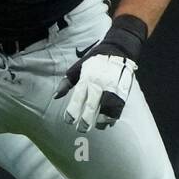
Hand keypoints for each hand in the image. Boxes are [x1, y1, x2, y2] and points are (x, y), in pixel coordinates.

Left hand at [55, 14, 146, 136]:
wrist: (119, 50)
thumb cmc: (95, 60)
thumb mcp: (78, 68)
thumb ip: (66, 82)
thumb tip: (56, 96)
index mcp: (87, 78)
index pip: (78, 98)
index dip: (72, 112)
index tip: (68, 121)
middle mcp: (99, 84)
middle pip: (91, 107)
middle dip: (85, 121)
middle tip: (80, 129)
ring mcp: (112, 88)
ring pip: (106, 110)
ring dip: (100, 121)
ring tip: (96, 127)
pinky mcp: (123, 91)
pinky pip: (118, 108)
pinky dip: (113, 117)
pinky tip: (108, 122)